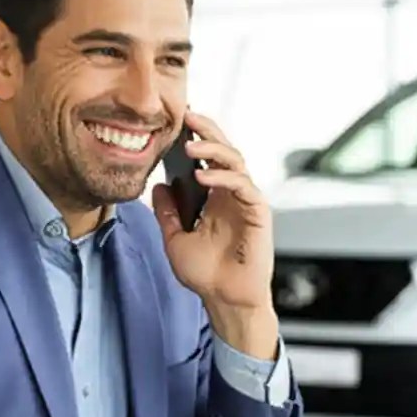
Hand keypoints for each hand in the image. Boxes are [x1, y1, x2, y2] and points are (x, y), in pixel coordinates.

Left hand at [152, 112, 277, 358]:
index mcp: (214, 197)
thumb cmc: (206, 275)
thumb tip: (158, 186)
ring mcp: (246, 202)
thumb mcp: (174, 240)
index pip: (208, 157)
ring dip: (213, 149)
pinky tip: (203, 175)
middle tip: (187, 115)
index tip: (176, 120)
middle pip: (224, 150)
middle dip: (207, 130)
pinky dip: (224, 178)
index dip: (196, 137)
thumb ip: (167, 213)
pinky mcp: (257, 213)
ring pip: (236, 162)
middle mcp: (232, 194)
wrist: (225, 300)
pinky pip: (244, 186)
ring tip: (190, 145)